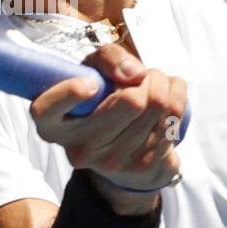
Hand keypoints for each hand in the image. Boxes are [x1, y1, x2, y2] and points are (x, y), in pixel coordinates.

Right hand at [30, 43, 187, 209]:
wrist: (119, 147)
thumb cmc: (100, 98)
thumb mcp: (92, 70)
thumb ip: (108, 59)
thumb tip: (135, 75)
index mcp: (52, 124)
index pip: (47, 109)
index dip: (71, 93)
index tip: (90, 84)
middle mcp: (79, 149)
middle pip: (132, 101)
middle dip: (148, 77)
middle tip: (144, 75)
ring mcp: (112, 163)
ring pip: (160, 108)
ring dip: (166, 85)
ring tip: (156, 85)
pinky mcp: (144, 169)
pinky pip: (174, 122)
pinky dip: (178, 99)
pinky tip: (169, 100)